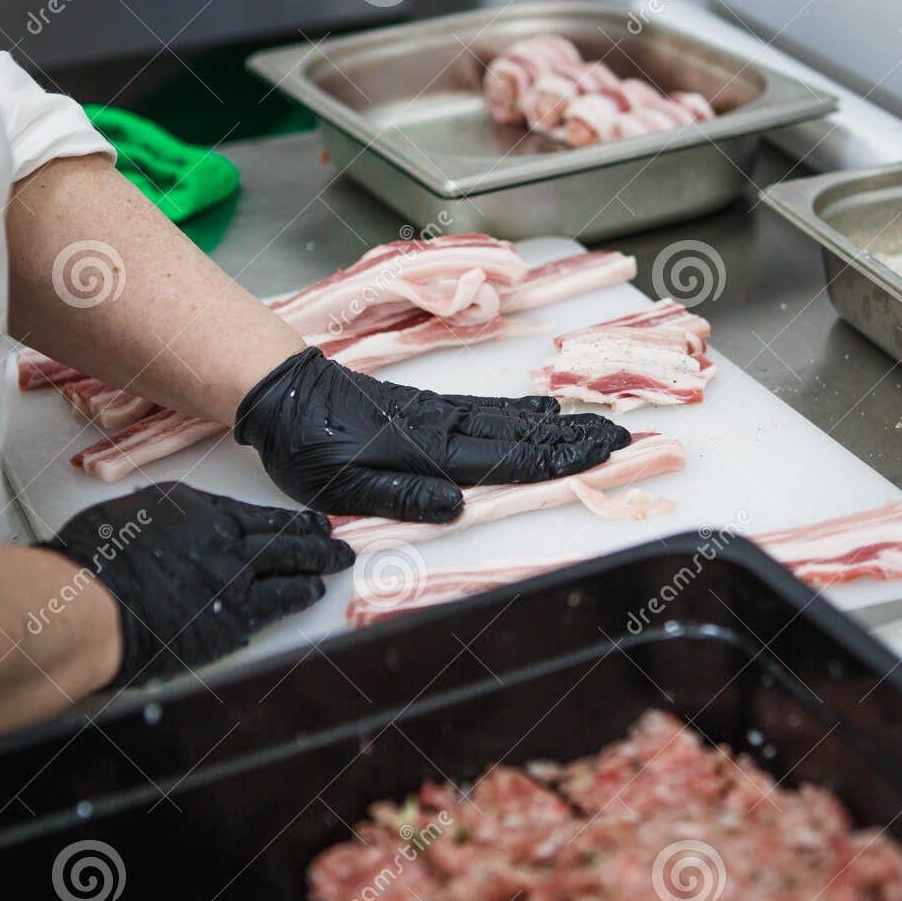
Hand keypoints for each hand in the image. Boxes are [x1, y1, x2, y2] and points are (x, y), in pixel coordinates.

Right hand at [40, 482, 352, 686]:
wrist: (87, 603)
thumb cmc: (90, 560)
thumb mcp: (129, 517)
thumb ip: (163, 522)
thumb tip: (172, 533)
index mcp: (194, 509)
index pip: (251, 514)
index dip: (281, 520)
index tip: (300, 522)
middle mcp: (221, 537)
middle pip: (280, 535)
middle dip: (313, 538)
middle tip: (334, 539)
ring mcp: (231, 576)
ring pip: (288, 565)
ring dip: (317, 564)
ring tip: (335, 564)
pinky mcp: (231, 617)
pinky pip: (277, 602)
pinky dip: (298, 595)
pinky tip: (312, 593)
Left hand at [233, 348, 630, 521]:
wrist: (281, 394)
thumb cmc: (308, 447)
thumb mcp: (342, 486)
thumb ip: (401, 495)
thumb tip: (453, 506)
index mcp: (428, 452)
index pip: (505, 459)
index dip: (555, 459)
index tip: (601, 454)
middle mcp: (442, 428)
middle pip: (518, 435)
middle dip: (571, 437)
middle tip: (620, 436)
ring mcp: (436, 414)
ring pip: (506, 419)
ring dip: (553, 424)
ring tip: (592, 423)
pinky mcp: (426, 407)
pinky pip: (484, 408)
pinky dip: (517, 410)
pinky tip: (534, 409)